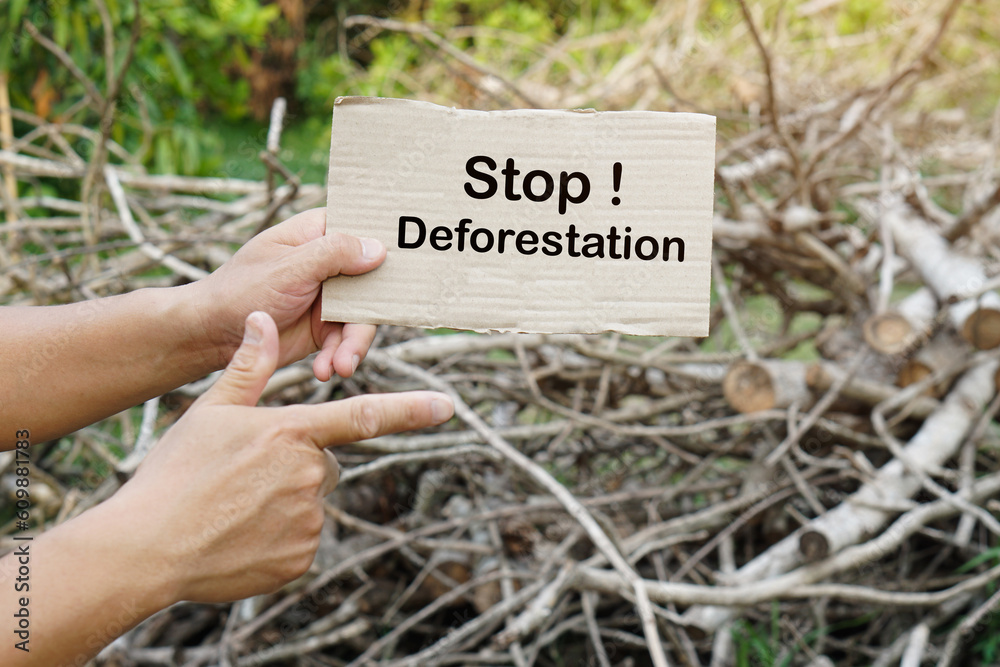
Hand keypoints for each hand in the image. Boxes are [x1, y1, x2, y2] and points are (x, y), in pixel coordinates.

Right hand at [114, 311, 453, 602]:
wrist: (148, 547)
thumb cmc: (175, 473)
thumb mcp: (210, 412)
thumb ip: (248, 368)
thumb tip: (264, 319)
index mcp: (291, 432)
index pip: (364, 415)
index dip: (410, 410)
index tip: (448, 406)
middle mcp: (309, 474)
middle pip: (324, 463)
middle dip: (297, 465)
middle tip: (246, 477)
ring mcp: (308, 519)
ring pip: (312, 501)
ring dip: (285, 502)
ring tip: (237, 508)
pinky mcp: (302, 557)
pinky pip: (302, 539)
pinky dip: (280, 537)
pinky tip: (242, 536)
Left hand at [196, 208, 383, 380]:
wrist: (212, 335)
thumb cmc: (240, 289)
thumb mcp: (288, 268)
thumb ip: (332, 255)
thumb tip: (378, 249)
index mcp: (319, 233)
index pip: (364, 228)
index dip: (388, 242)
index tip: (412, 261)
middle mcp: (331, 262)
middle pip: (374, 280)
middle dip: (372, 313)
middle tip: (366, 337)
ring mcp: (331, 296)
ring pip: (364, 317)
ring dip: (353, 345)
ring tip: (339, 367)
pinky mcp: (327, 327)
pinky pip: (347, 342)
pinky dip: (339, 357)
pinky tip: (324, 370)